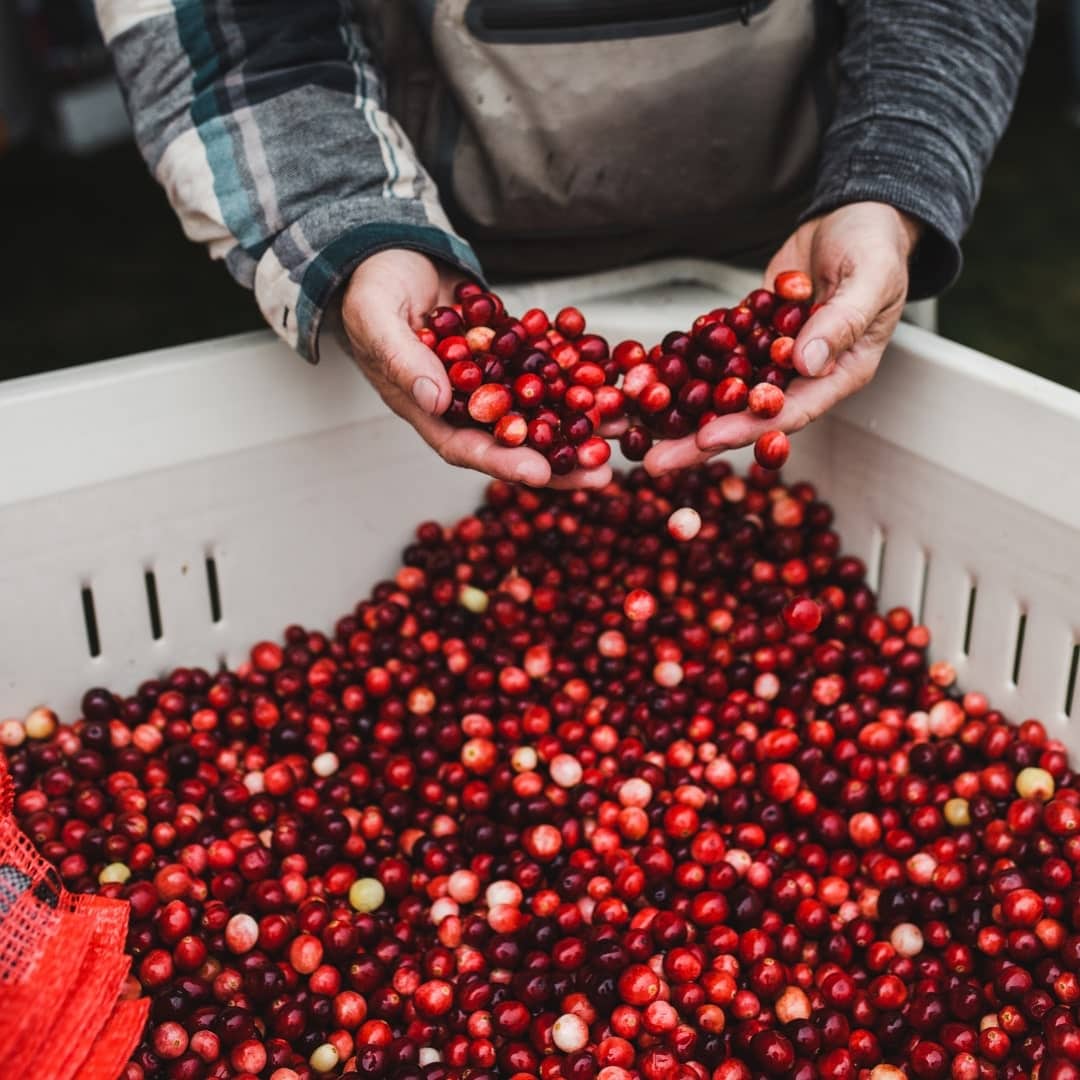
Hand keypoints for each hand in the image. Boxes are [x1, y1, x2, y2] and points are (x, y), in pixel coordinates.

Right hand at [341, 249, 612, 488]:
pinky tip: (613, 383)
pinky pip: (548, 375)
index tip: (539, 473)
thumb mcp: (376, 317)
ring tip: (622, 435)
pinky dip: (579, 381)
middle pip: (511, 444)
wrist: (389, 252)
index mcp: (423, 407)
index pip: (464, 447)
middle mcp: (460, 405)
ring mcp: (488, 382)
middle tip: (600, 474)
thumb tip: (435, 400)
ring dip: (579, 427)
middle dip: (556, 462)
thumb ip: (401, 357)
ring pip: (538, 414)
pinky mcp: (509, 357)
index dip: (502, 462)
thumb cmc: (371, 287)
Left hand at [644, 201, 922, 474]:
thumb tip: (804, 363)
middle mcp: (802, 376)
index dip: (746, 429)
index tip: (706, 440)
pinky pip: (711, 360)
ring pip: (721, 395)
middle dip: (697, 441)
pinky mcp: (749, 338)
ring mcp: (772, 359)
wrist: (857, 216)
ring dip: (679, 414)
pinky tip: (643, 383)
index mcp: (838, 374)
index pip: (788, 413)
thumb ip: (840, 321)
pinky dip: (679, 372)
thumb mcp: (869, 279)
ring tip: (636, 431)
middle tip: (654, 462)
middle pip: (745, 417)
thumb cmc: (876, 246)